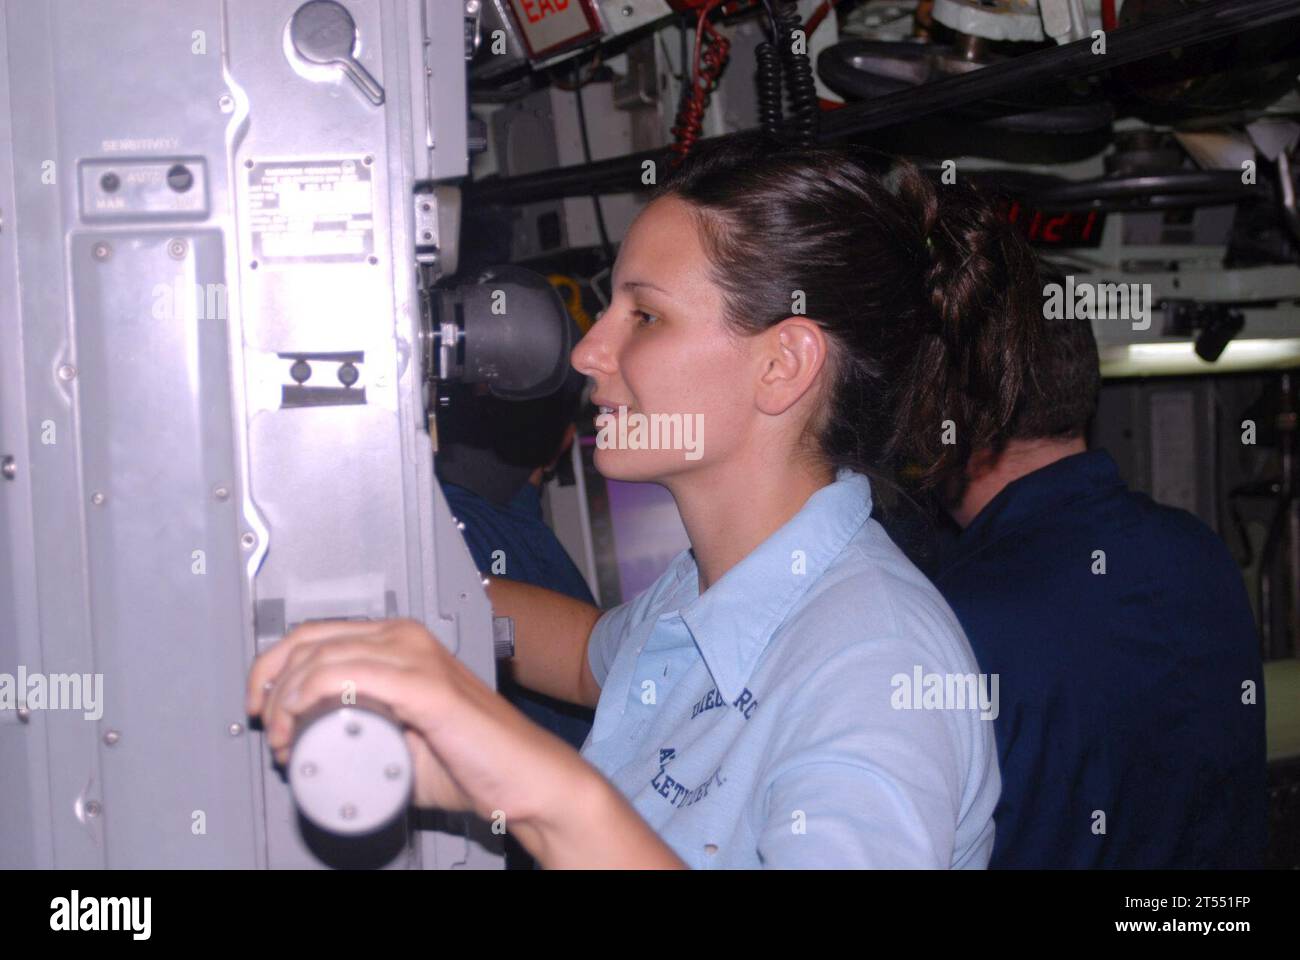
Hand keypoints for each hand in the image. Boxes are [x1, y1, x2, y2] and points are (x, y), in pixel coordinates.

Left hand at [245, 618, 586, 827]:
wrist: (526, 780)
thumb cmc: (476, 762)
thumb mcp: (403, 738)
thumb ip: (366, 728)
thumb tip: (315, 741)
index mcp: (401, 642)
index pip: (316, 634)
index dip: (274, 667)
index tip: (262, 706)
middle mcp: (407, 638)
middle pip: (308, 639)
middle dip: (270, 683)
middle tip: (267, 728)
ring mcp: (416, 657)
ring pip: (320, 656)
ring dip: (284, 699)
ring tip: (283, 740)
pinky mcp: (425, 685)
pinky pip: (346, 675)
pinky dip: (308, 698)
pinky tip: (298, 725)